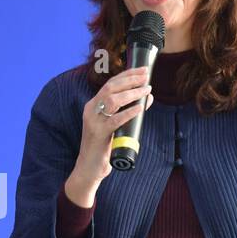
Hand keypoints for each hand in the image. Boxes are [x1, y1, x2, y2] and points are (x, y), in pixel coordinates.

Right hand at [66, 65, 152, 206]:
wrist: (89, 167)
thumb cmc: (103, 146)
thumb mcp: (115, 125)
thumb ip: (127, 111)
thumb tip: (147, 97)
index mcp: (93, 105)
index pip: (110, 83)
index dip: (127, 74)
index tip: (142, 70)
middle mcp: (91, 110)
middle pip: (110, 87)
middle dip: (130, 79)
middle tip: (146, 77)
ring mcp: (93, 122)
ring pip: (112, 100)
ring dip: (131, 93)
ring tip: (146, 90)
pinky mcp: (98, 135)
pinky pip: (115, 120)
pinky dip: (128, 112)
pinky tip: (139, 108)